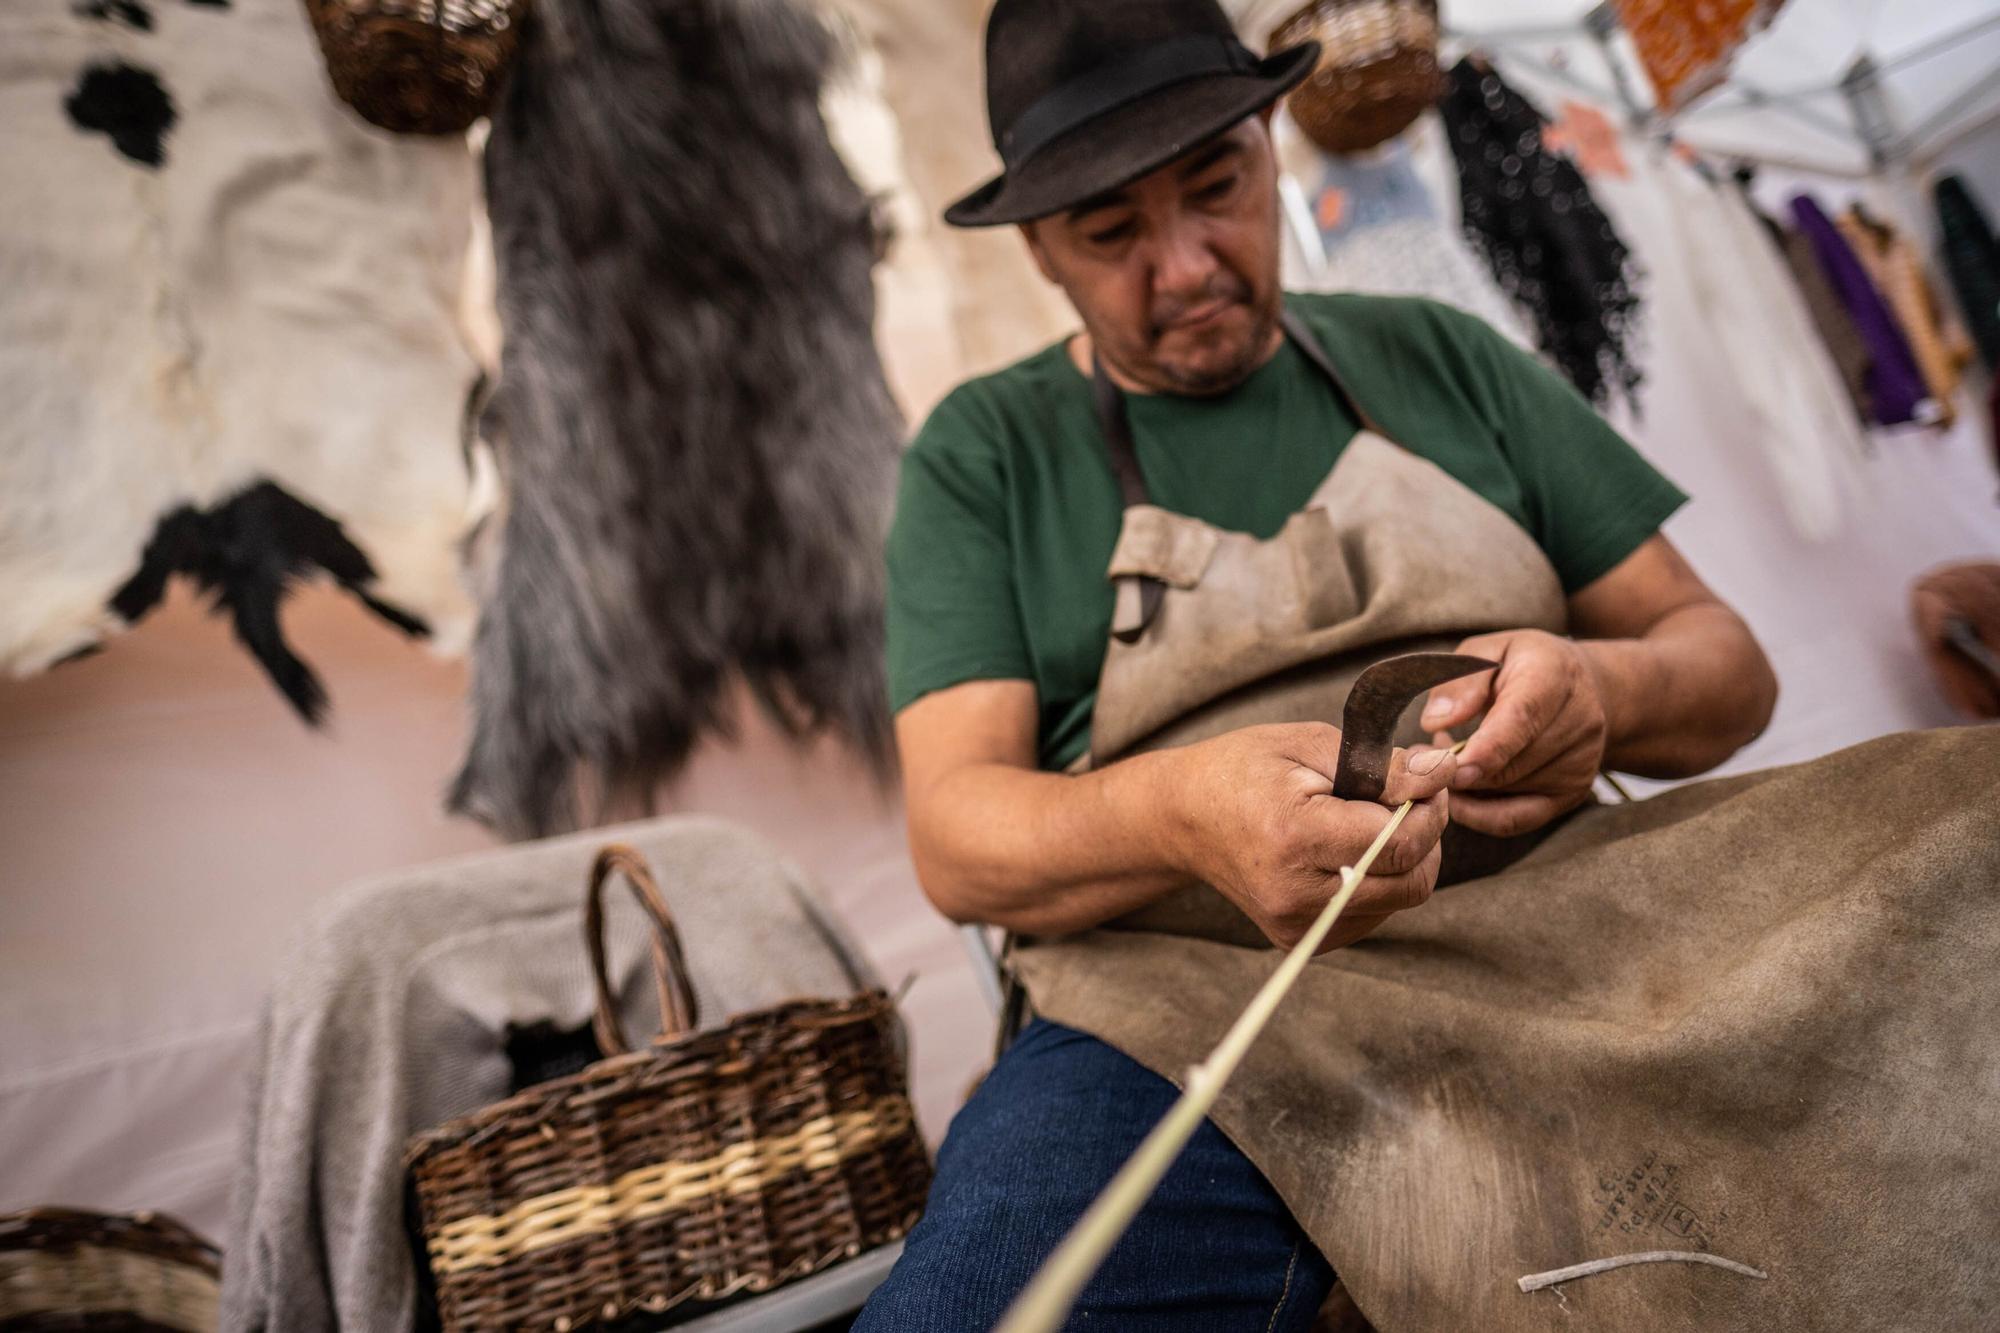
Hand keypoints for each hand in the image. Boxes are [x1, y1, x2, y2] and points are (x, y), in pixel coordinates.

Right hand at [1160, 723, 1454, 951]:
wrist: (1184, 817)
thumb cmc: (1243, 770)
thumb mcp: (1309, 744)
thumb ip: (1380, 765)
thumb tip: (1440, 773)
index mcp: (1294, 839)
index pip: (1398, 843)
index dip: (1429, 810)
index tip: (1428, 781)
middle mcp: (1296, 894)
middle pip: (1410, 882)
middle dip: (1426, 838)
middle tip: (1411, 800)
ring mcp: (1297, 925)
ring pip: (1399, 902)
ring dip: (1404, 860)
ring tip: (1371, 821)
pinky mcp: (1300, 939)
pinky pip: (1373, 915)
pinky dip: (1380, 882)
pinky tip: (1350, 852)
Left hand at [1420, 629, 1606, 835]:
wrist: (1579, 685)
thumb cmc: (1521, 665)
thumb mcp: (1487, 651)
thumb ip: (1461, 681)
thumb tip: (1435, 721)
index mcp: (1553, 677)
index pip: (1522, 719)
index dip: (1485, 749)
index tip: (1448, 767)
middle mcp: (1580, 722)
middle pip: (1511, 765)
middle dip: (1459, 770)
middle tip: (1420, 757)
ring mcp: (1580, 763)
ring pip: (1508, 793)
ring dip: (1466, 786)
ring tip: (1445, 760)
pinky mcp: (1573, 793)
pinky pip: (1517, 820)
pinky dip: (1479, 815)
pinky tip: (1459, 796)